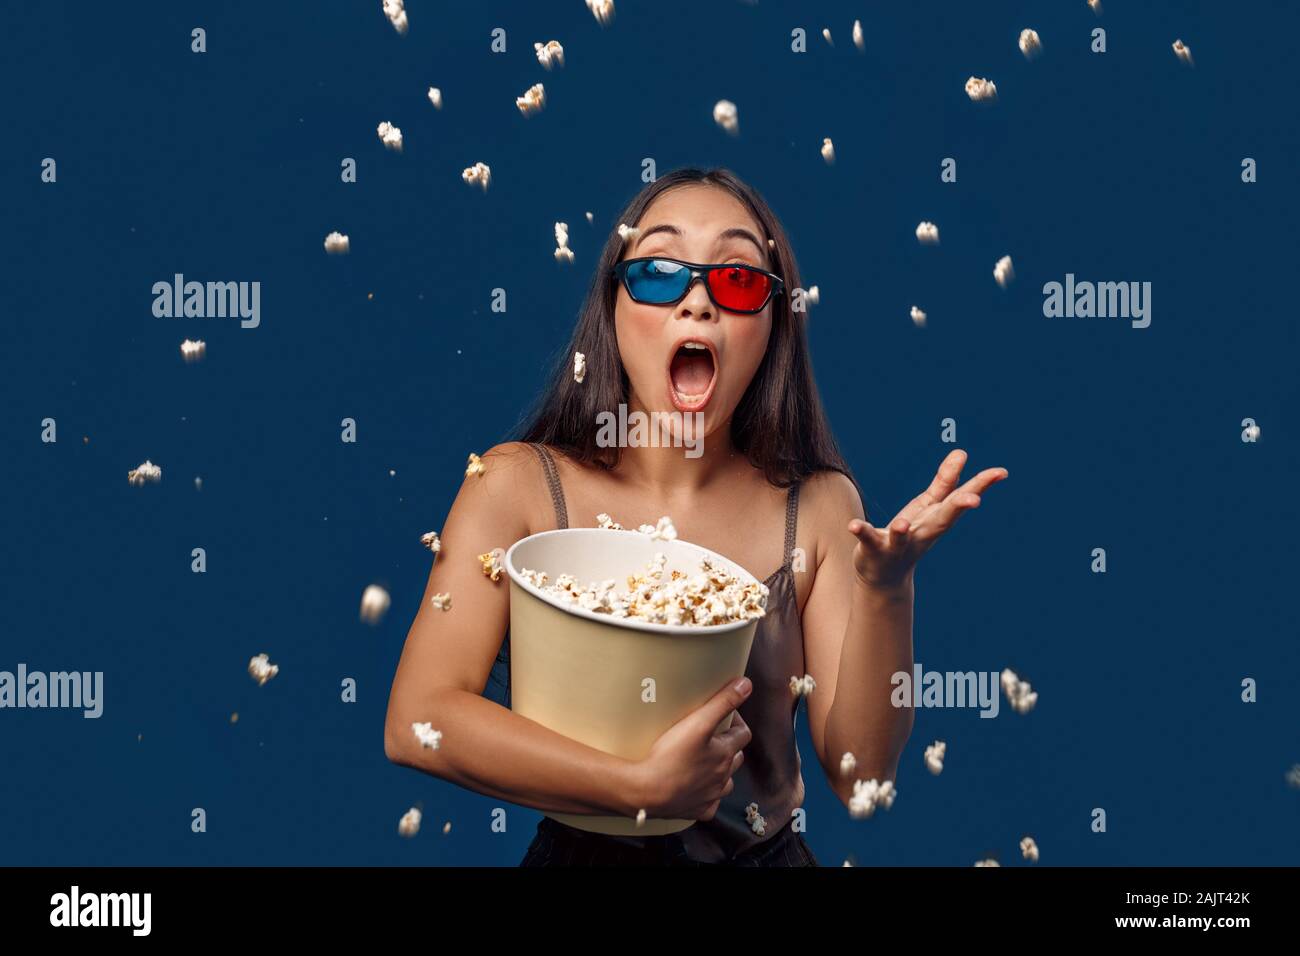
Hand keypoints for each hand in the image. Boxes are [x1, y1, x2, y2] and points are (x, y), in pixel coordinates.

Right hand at [631, 678, 753, 820]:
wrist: (646, 791)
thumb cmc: (670, 755)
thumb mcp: (698, 722)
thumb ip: (723, 702)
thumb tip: (746, 685)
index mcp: (725, 754)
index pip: (742, 733)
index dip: (735, 720)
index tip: (722, 714)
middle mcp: (722, 776)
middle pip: (736, 757)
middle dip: (729, 745)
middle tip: (711, 735)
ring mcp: (711, 795)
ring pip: (726, 781)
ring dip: (721, 771)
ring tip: (705, 761)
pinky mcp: (698, 810)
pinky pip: (710, 804)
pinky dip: (708, 796)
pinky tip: (697, 788)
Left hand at [849, 449, 1007, 591]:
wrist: (885, 575)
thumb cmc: (911, 534)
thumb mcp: (928, 507)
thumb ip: (944, 481)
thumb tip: (962, 452)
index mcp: (936, 520)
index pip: (960, 500)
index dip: (981, 485)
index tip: (1000, 472)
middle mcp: (922, 533)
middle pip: (941, 520)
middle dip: (957, 508)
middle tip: (974, 498)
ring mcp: (898, 544)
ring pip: (902, 538)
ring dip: (903, 531)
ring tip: (903, 523)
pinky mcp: (873, 549)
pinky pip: (868, 540)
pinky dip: (861, 532)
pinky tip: (853, 525)